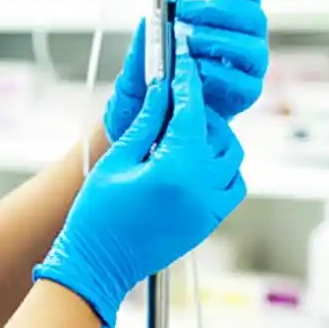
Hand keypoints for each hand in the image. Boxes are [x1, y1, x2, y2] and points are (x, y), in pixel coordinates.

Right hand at [36, 43, 246, 327]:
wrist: (97, 265)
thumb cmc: (96, 214)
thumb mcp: (118, 160)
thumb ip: (147, 122)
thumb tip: (163, 88)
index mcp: (176, 170)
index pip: (192, 113)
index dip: (186, 83)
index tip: (181, 62)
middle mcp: (201, 189)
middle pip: (218, 133)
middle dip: (198, 112)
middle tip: (173, 99)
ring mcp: (209, 208)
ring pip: (232, 158)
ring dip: (213, 139)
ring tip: (182, 132)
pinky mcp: (208, 222)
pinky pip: (232, 185)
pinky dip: (221, 167)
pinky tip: (192, 161)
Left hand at [103, 0, 267, 141]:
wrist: (151, 132)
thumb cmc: (150, 90)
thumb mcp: (139, 64)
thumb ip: (145, 42)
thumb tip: (149, 17)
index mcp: (227, 19)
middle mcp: (244, 40)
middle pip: (251, 14)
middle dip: (215, 10)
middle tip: (182, 13)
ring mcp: (248, 68)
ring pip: (251, 47)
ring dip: (216, 42)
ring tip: (186, 45)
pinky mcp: (246, 94)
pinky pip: (242, 81)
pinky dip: (217, 75)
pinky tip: (196, 75)